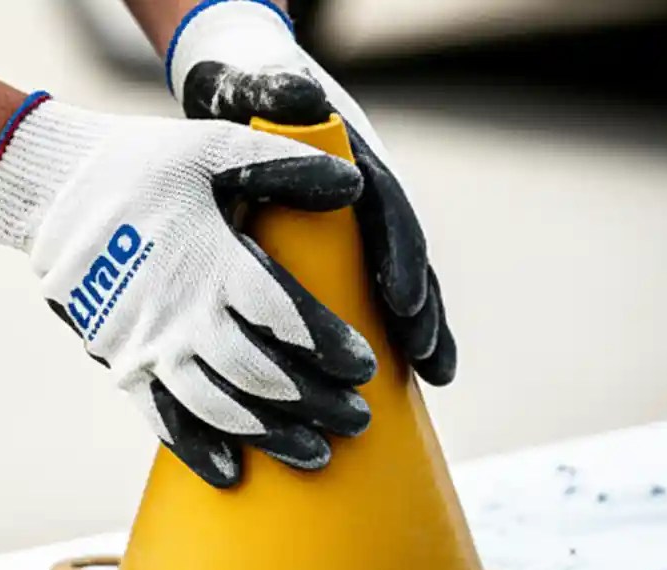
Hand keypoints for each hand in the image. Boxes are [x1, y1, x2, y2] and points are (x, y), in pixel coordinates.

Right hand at [0, 94, 376, 487]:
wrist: (52, 191)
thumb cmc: (141, 166)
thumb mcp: (213, 148)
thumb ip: (283, 165)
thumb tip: (352, 185)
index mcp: (212, 260)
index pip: (286, 318)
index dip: (330, 347)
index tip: (366, 368)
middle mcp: (182, 313)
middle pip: (262, 374)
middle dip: (316, 402)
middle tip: (358, 420)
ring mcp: (148, 345)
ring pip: (219, 407)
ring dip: (271, 436)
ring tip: (316, 454)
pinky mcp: (119, 362)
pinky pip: (161, 417)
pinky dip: (197, 449)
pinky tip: (230, 473)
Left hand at [166, 0, 456, 385]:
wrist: (234, 97)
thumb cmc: (242, 98)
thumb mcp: (249, 90)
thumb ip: (275, 91)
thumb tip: (307, 101)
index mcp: (350, 164)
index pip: (387, 213)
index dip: (398, 258)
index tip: (400, 301)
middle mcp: (362, 198)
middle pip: (402, 256)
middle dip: (419, 310)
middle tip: (426, 360)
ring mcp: (353, 227)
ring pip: (397, 281)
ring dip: (419, 330)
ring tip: (433, 381)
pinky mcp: (335, 253)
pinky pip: (365, 296)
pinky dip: (385, 336)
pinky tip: (399, 382)